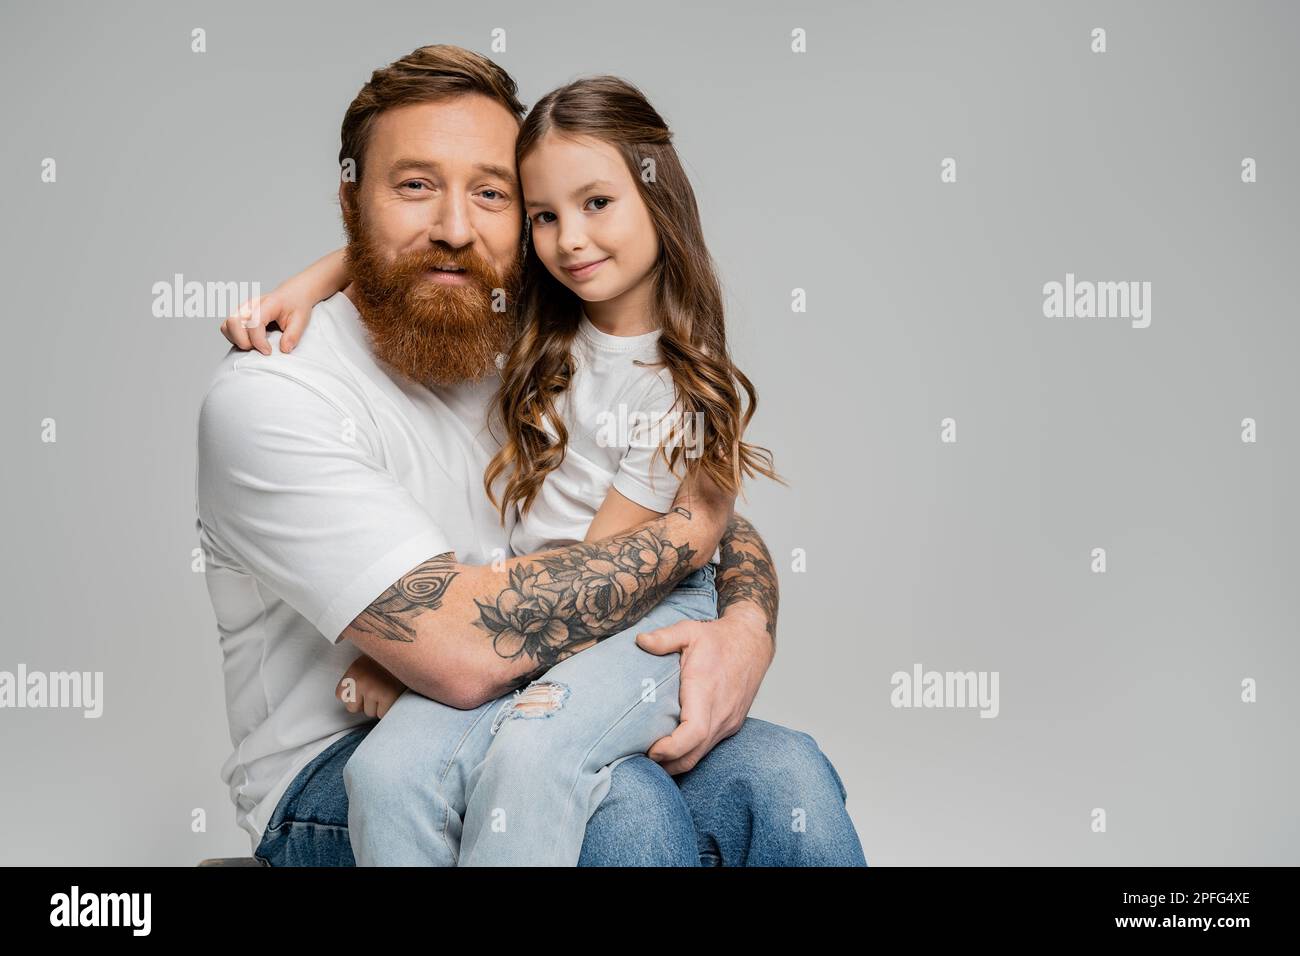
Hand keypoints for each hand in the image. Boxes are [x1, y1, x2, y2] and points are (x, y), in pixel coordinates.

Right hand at [219, 287, 312, 354]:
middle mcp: (250, 305)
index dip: (258, 342)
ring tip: (255, 345)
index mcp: (267, 304)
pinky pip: (227, 329)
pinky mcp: (239, 315)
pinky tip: (251, 341)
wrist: (293, 293)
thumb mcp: (301, 320)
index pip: (253, 323)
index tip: (269, 351)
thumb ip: (293, 335)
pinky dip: (235, 338)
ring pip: (227, 326)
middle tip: (260, 348)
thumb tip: (284, 349)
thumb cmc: (296, 305)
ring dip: (237, 340)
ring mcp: (242, 310)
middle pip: (233, 323)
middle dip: (244, 342)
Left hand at [336, 654, 405, 718]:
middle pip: (353, 708)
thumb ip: (357, 678)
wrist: (413, 655)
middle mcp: (360, 681)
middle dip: (365, 703)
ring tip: (389, 690)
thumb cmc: (391, 662)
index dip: (354, 694)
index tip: (365, 687)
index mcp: (353, 671)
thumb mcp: (369, 662)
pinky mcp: (388, 698)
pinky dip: (389, 708)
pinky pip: (382, 714)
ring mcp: (373, 690)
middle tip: (379, 690)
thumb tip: (349, 698)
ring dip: (379, 705)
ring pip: (370, 712)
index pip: (340, 695)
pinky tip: (395, 695)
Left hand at [636, 604, 772, 774]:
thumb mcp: (689, 630)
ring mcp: (728, 721)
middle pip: (694, 754)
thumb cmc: (719, 639)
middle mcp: (720, 712)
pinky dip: (689, 752)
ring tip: (652, 755)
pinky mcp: (731, 724)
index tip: (651, 748)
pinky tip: (673, 747)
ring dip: (676, 761)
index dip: (671, 748)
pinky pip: (708, 747)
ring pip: (701, 755)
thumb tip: (640, 640)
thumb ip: (664, 637)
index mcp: (707, 691)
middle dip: (667, 763)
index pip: (694, 732)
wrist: (752, 643)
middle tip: (641, 756)